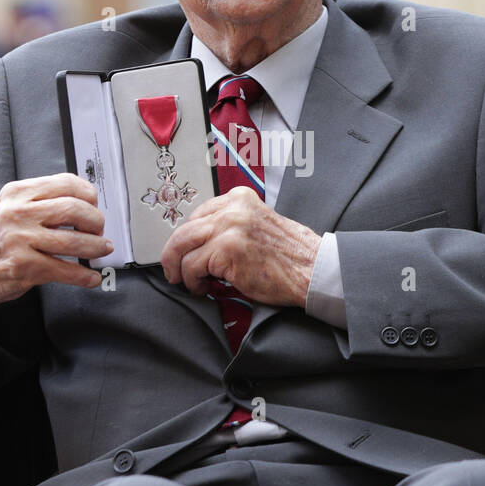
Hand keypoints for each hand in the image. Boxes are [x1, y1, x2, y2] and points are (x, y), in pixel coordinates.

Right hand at [0, 174, 112, 311]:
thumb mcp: (10, 208)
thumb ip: (41, 202)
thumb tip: (84, 204)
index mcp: (17, 193)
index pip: (65, 183)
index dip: (88, 194)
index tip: (95, 204)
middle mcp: (17, 214)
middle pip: (73, 209)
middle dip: (95, 220)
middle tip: (99, 229)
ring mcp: (20, 240)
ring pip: (73, 240)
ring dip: (95, 247)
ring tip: (101, 249)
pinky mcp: (25, 267)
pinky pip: (65, 270)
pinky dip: (83, 276)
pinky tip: (90, 276)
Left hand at [160, 186, 320, 308]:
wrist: (312, 269)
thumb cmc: (289, 256)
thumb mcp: (256, 226)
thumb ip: (229, 226)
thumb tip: (198, 244)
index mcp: (239, 198)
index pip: (196, 215)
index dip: (186, 239)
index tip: (183, 252)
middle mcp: (232, 208)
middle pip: (184, 230)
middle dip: (173, 254)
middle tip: (174, 271)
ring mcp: (228, 227)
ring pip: (182, 248)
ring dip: (183, 270)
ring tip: (194, 283)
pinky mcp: (226, 249)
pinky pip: (193, 267)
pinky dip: (194, 281)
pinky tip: (206, 287)